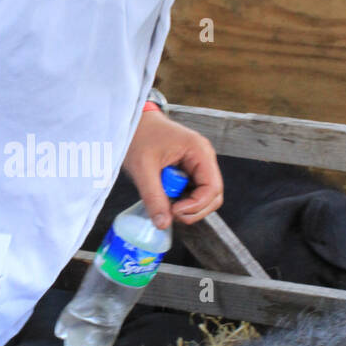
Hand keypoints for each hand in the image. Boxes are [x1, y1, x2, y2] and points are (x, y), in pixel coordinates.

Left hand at [122, 108, 222, 229]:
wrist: (133, 122)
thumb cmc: (139, 135)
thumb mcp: (143, 168)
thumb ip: (153, 197)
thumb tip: (163, 223)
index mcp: (199, 151)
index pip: (212, 188)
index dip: (196, 206)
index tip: (174, 211)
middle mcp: (203, 157)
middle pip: (212, 196)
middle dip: (193, 210)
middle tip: (170, 212)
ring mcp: (198, 164)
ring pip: (203, 196)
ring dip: (186, 205)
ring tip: (164, 201)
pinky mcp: (189, 170)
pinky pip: (192, 191)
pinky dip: (180, 199)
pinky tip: (165, 195)